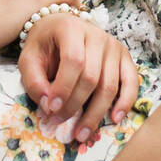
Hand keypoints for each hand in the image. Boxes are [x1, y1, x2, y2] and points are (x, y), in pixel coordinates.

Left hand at [18, 13, 139, 141]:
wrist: (60, 27)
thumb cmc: (44, 45)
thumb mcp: (29, 58)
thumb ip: (34, 80)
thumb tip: (48, 105)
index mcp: (71, 28)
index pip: (73, 60)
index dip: (63, 88)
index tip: (51, 109)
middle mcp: (96, 35)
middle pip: (91, 77)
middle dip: (74, 105)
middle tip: (59, 122)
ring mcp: (113, 46)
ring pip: (110, 85)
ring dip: (96, 113)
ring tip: (81, 133)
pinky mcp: (124, 57)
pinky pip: (131, 82)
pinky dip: (125, 102)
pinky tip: (114, 118)